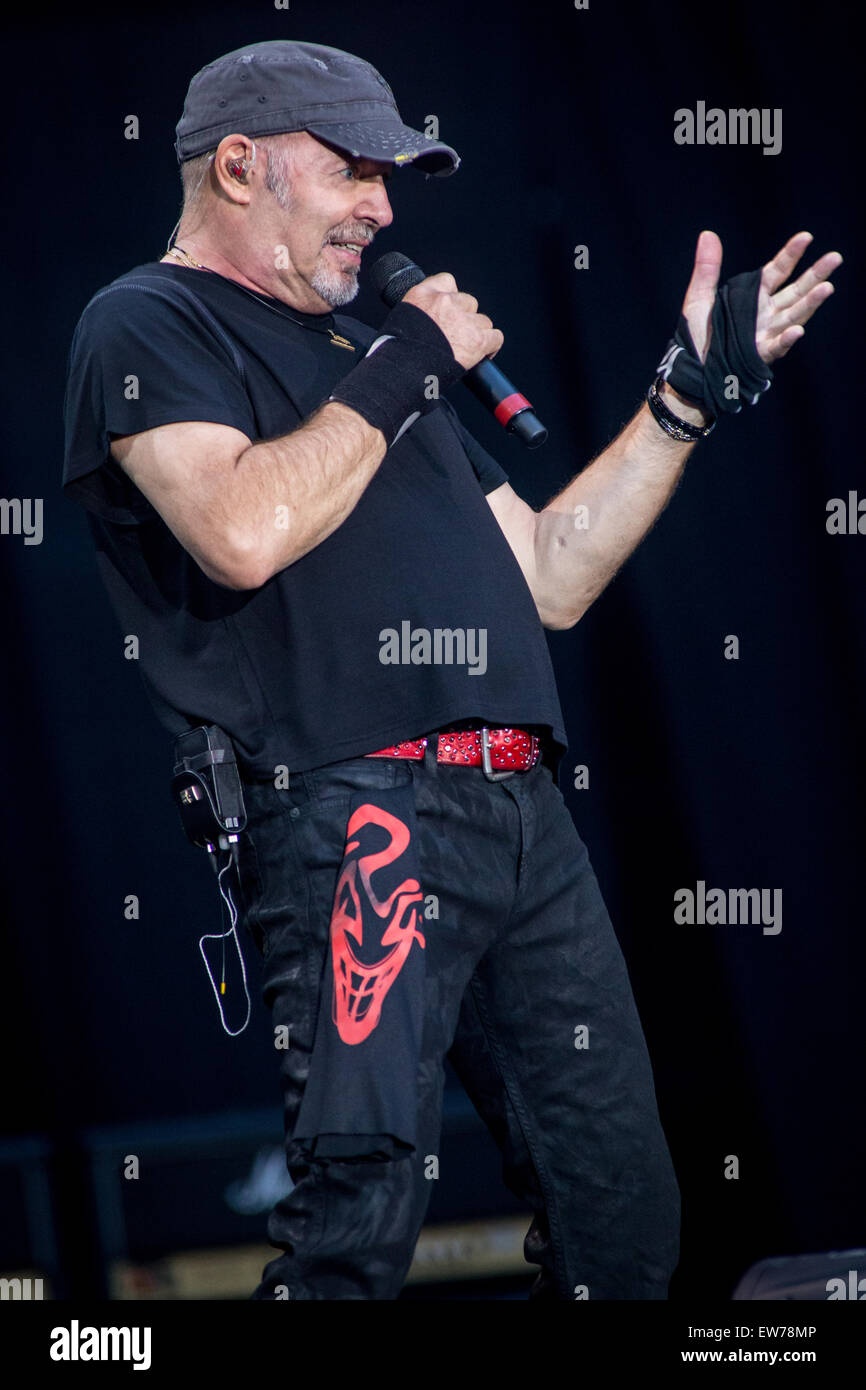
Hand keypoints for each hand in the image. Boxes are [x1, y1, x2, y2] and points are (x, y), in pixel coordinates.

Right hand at [403, 272, 503, 369]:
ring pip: (482, 321)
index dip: (453, 298)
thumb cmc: (397, 353)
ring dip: (477, 334)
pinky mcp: (477, 339)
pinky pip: (495, 337)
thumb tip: (429, 322)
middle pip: (468, 303)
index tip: (451, 310)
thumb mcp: (400, 321)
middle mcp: (444, 302)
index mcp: (423, 295)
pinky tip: (483, 354)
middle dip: (465, 319)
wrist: (403, 371)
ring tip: (466, 349)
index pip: (447, 282)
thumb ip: (419, 313)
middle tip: (456, 336)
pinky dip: (491, 346)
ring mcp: (462, 320)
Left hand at [680, 229, 841, 364]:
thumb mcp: (698, 297)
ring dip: (810, 303)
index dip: (791, 254)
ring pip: (793, 316)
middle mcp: (765, 314)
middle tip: (835, 257)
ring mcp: (765, 334)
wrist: (690, 369)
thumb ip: (707, 268)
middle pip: (796, 291)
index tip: (806, 237)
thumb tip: (708, 234)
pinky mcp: (758, 356)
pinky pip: (775, 347)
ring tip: (828, 288)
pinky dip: (786, 340)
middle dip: (815, 275)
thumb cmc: (695, 335)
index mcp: (753, 297)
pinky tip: (798, 330)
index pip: (777, 271)